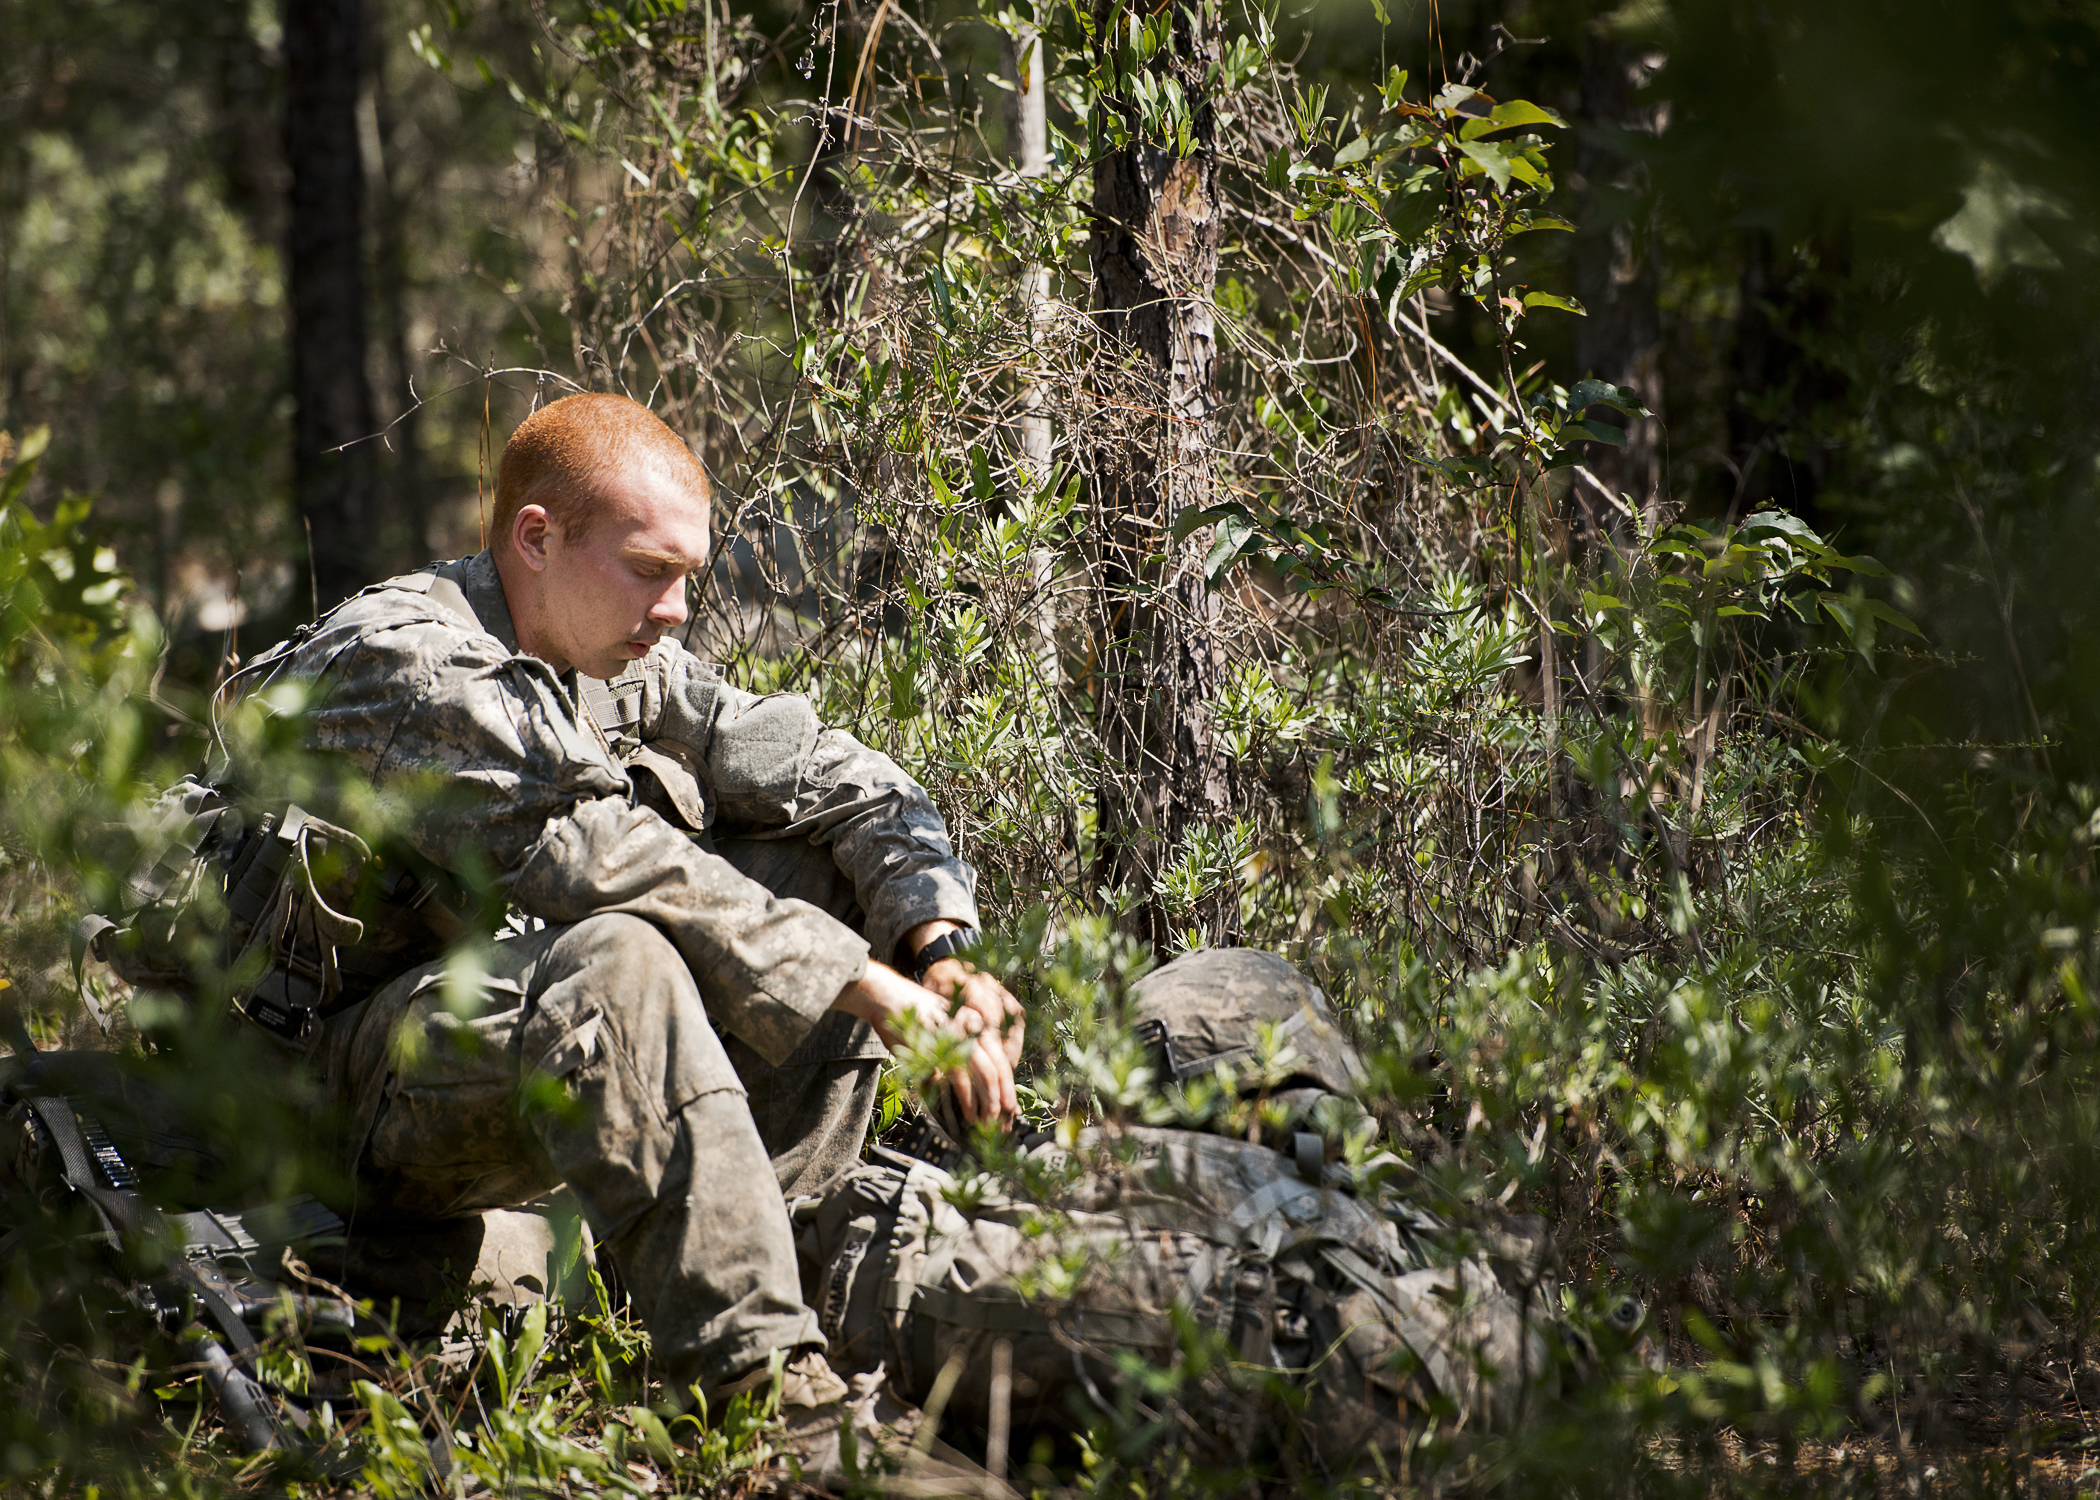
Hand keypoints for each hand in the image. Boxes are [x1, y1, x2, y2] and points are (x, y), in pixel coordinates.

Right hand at [830, 962, 1019, 1125]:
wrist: (889, 997)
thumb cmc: (914, 1016)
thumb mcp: (944, 1030)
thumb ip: (960, 1050)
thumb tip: (971, 1079)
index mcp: (976, 1024)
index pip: (1001, 1057)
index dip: (1008, 1083)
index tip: (1009, 1103)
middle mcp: (971, 1028)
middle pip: (999, 1066)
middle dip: (1004, 1096)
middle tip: (1004, 1117)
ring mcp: (957, 1037)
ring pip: (987, 1072)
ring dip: (989, 1099)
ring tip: (988, 1118)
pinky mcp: (940, 1048)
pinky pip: (961, 1076)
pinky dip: (967, 1097)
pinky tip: (969, 1110)